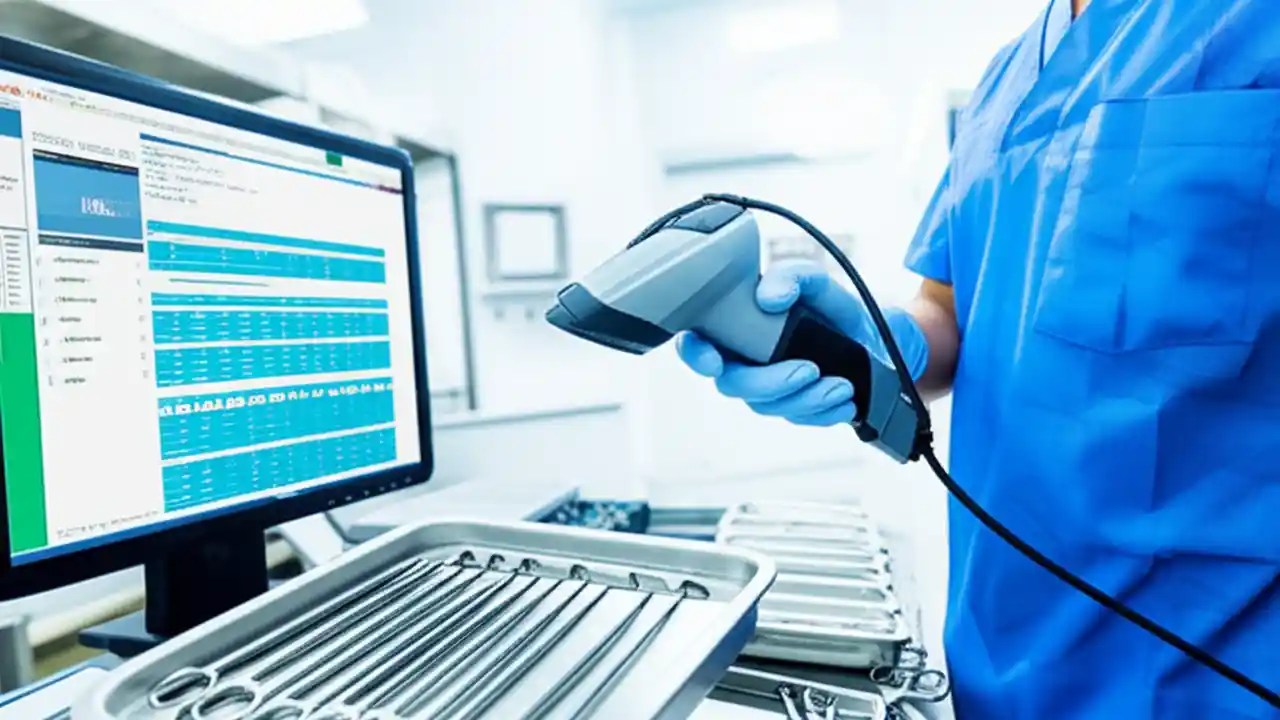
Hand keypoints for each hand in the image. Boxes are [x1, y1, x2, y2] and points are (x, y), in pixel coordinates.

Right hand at [676, 261, 927, 426]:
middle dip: (769, 383)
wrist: (870, 337)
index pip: (695, 342)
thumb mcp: (814, 281)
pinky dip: (823, 414)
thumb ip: (791, 276)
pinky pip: (798, 420)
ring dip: (805, 399)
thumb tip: (770, 299)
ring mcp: (766, 388)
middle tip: (809, 369)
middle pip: (733, 385)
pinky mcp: (792, 409)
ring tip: (842, 385)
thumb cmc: (828, 307)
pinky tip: (845, 402)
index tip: (715, 361)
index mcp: (734, 327)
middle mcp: (743, 361)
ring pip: (767, 406)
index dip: (695, 354)